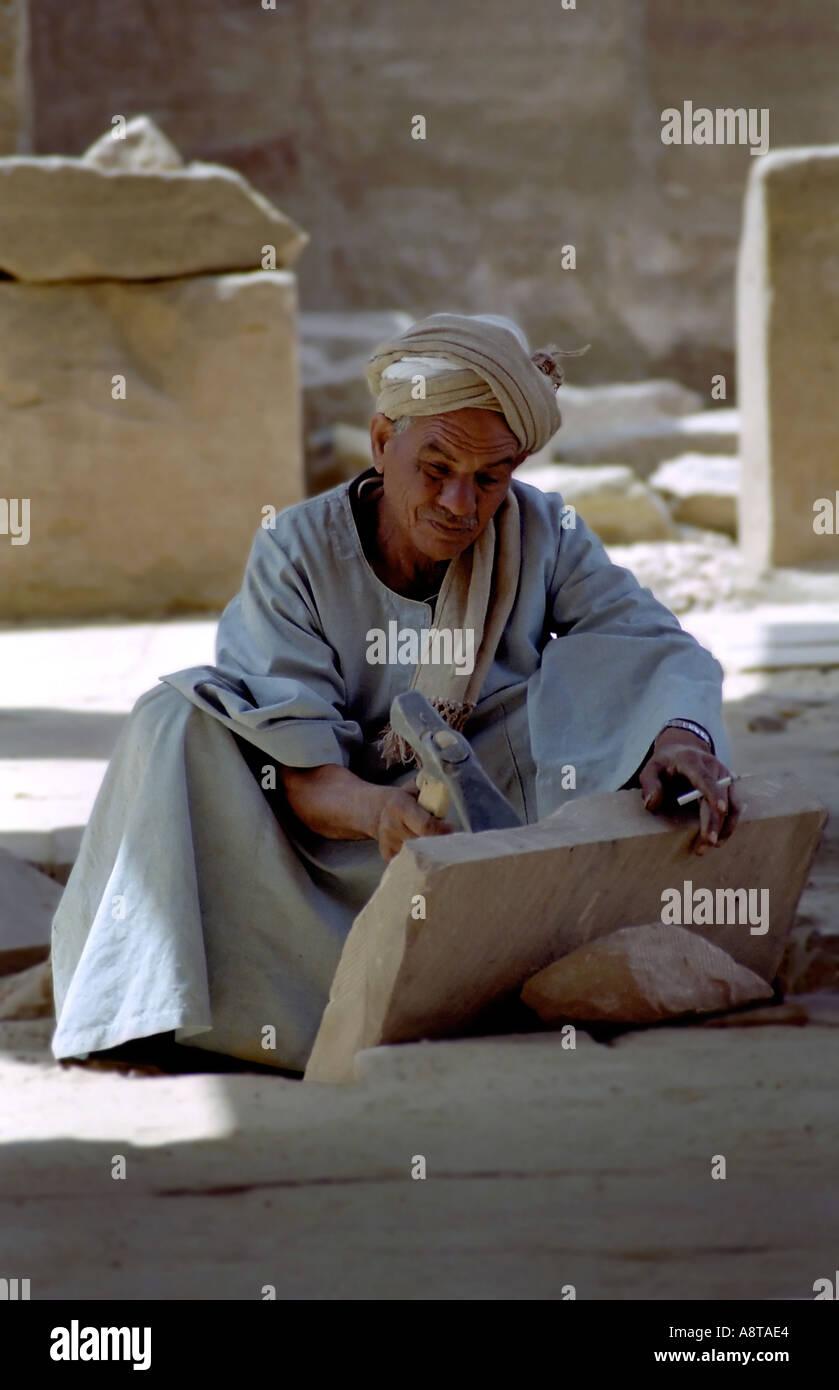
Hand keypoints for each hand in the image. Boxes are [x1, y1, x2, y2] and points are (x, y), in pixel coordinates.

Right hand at [372, 786, 452, 861]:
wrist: (375, 811)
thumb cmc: (402, 799)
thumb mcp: (414, 788)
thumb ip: (430, 789)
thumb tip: (448, 787)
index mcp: (399, 807)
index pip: (425, 826)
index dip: (441, 830)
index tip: (451, 829)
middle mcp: (391, 827)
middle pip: (423, 843)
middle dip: (438, 842)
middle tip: (449, 839)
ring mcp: (388, 843)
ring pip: (418, 855)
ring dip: (431, 852)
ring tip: (437, 845)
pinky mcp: (387, 855)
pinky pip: (410, 861)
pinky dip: (420, 858)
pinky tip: (425, 852)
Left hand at [638, 728, 740, 854]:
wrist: (683, 750)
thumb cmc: (665, 763)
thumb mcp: (650, 768)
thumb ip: (649, 784)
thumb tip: (651, 805)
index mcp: (692, 761)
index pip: (705, 778)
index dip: (714, 794)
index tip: (720, 810)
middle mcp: (713, 767)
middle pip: (719, 797)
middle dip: (715, 821)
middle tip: (708, 843)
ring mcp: (724, 776)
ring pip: (732, 804)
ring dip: (725, 826)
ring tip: (712, 845)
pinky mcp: (729, 787)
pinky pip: (734, 807)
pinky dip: (729, 824)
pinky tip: (720, 839)